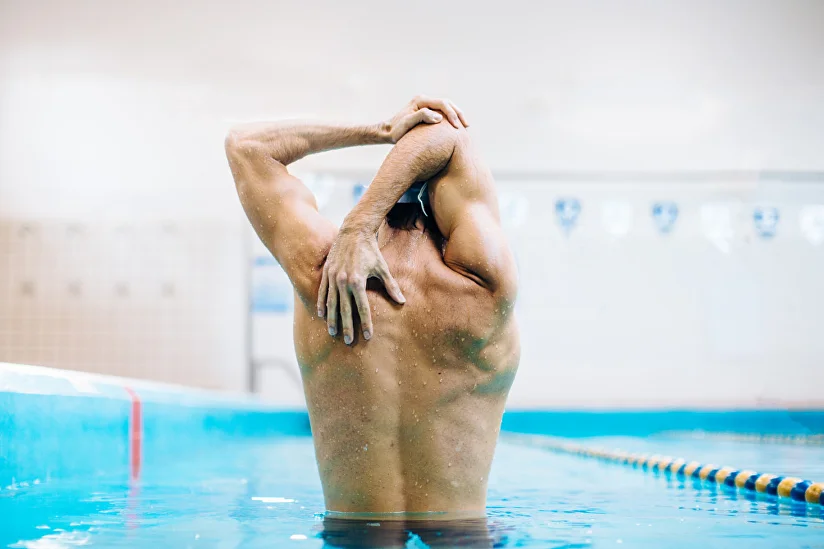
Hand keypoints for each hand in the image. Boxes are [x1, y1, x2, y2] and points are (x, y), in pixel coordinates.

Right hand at [317, 228, 404, 343]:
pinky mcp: (326, 273)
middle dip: (347, 327)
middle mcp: (343, 281)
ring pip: (331, 303)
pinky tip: (322, 316)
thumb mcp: (382, 268)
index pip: (362, 308)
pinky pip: (323, 293)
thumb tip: (402, 301)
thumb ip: (390, 286)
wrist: (354, 232)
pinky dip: (322, 305)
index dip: (365, 323)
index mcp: (358, 281)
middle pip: (345, 309)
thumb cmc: (371, 250)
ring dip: (332, 319)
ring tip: (333, 333)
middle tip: (349, 342)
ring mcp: (332, 277)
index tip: (367, 336)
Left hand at [383, 95, 468, 142]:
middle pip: (447, 103)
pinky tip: (454, 126)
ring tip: (464, 125)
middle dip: (458, 113)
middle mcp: (424, 100)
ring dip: (456, 114)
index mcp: (421, 100)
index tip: (457, 126)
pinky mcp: (425, 111)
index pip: (442, 104)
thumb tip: (439, 117)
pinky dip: (450, 118)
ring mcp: (425, 105)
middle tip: (466, 125)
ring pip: (446, 107)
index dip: (452, 114)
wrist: (387, 131)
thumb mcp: (408, 123)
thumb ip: (422, 116)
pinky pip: (441, 112)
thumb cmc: (396, 130)